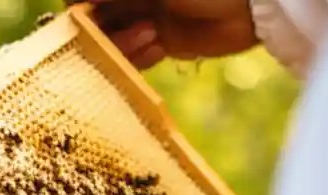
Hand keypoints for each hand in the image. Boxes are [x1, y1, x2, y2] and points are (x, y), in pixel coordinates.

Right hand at [91, 0, 258, 68]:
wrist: (257, 1)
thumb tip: (71, 1)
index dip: (78, 6)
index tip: (79, 17)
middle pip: (93, 17)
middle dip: (99, 28)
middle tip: (113, 33)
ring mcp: (145, 15)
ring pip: (111, 39)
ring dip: (122, 43)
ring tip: (152, 35)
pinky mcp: (164, 40)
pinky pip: (135, 56)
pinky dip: (138, 57)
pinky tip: (157, 48)